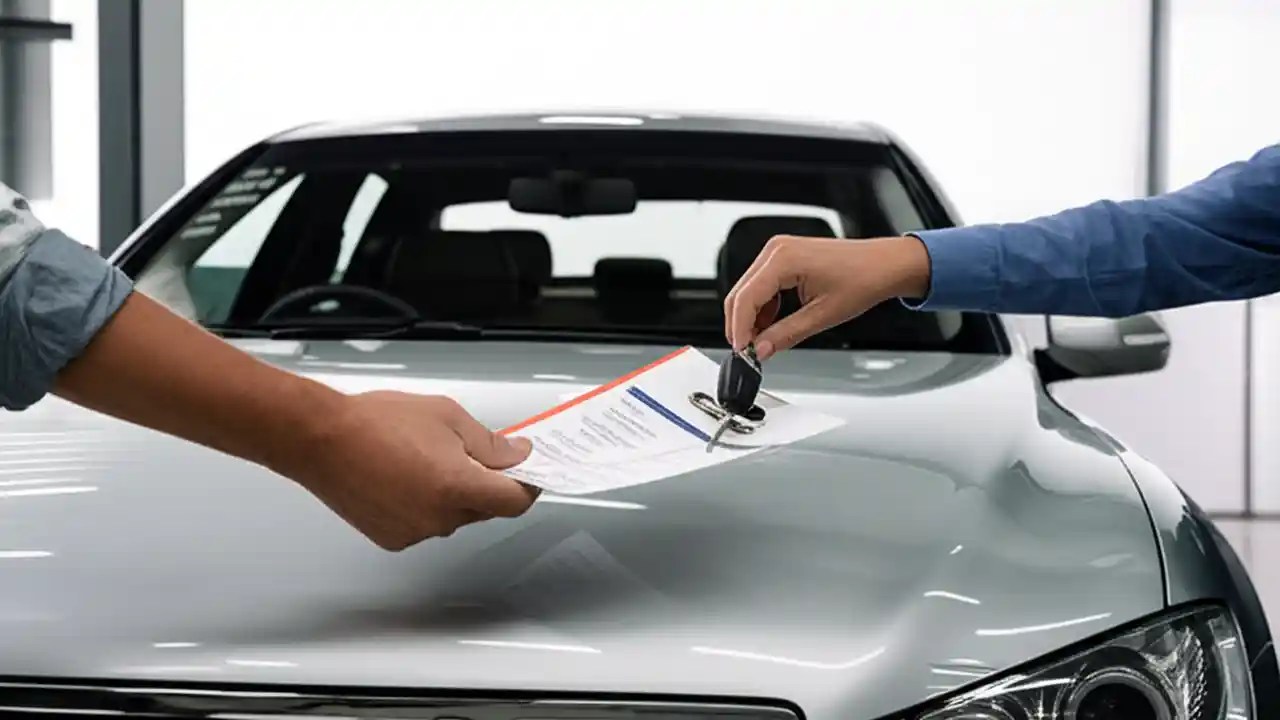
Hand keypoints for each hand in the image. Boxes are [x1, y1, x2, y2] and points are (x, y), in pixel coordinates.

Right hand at [282, 391, 537, 550]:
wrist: (320, 439)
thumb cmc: (377, 422)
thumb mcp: (447, 417)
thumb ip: (490, 443)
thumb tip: (517, 456)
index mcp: (459, 487)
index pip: (515, 502)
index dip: (528, 486)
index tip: (530, 472)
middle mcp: (440, 518)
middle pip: (485, 509)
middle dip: (487, 484)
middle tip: (473, 453)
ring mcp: (415, 533)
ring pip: (454, 517)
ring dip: (454, 494)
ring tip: (426, 459)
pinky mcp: (392, 539)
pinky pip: (425, 524)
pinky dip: (426, 505)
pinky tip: (406, 477)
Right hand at [722, 234, 931, 359]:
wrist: (883, 265)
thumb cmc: (863, 279)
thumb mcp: (822, 315)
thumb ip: (785, 334)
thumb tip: (760, 350)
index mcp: (783, 258)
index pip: (745, 298)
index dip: (740, 329)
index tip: (742, 352)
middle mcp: (776, 250)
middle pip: (740, 294)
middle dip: (742, 325)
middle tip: (750, 352)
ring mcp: (778, 251)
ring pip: (747, 291)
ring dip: (751, 318)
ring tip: (765, 341)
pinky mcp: (783, 257)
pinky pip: (760, 285)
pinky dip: (762, 307)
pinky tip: (773, 324)